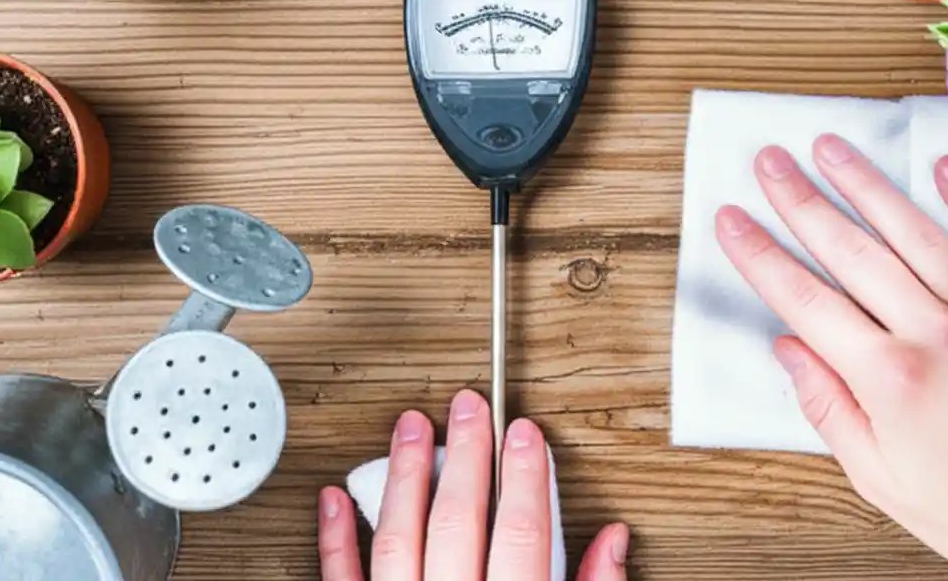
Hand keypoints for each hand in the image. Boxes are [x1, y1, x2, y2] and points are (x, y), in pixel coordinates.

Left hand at [317, 389, 628, 579]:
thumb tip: (613, 543)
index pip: (521, 534)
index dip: (525, 476)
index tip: (525, 432)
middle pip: (458, 523)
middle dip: (466, 456)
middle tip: (467, 405)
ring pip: (398, 540)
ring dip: (405, 478)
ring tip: (410, 426)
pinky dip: (336, 538)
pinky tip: (335, 498)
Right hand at [715, 135, 947, 580]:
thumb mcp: (880, 478)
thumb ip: (829, 407)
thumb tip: (790, 350)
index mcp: (890, 381)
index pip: (805, 301)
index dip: (760, 256)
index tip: (732, 222)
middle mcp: (937, 338)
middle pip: (853, 253)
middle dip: (802, 202)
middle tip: (771, 162)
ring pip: (915, 237)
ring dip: (868, 186)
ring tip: (831, 148)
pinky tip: (946, 168)